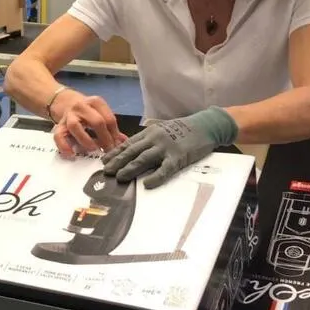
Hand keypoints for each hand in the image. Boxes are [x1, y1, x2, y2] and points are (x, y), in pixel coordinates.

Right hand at [51, 90, 125, 156]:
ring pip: (75, 126)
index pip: (109, 119)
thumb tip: (124, 143)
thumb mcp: (101, 114)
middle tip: (108, 151)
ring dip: (86, 140)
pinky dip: (64, 146)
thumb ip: (111, 127)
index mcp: (96, 102)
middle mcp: (81, 106)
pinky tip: (72, 155)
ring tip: (93, 150)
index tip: (117, 147)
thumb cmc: (88, 112)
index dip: (114, 135)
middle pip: (96, 122)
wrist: (66, 102)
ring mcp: (68, 116)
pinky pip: (59, 136)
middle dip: (104, 138)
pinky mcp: (58, 125)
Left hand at [101, 107, 238, 188]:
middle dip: (117, 162)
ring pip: (143, 159)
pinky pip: (165, 169)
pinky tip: (147, 184)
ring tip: (120, 177)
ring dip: (130, 168)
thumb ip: (148, 137)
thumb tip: (133, 147)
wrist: (205, 125)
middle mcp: (154, 138)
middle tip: (106, 172)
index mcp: (149, 132)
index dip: (114, 153)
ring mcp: (166, 147)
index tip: (103, 161)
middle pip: (132, 151)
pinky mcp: (178, 157)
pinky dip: (155, 177)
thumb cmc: (183, 129)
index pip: (127, 144)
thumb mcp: (162, 128)